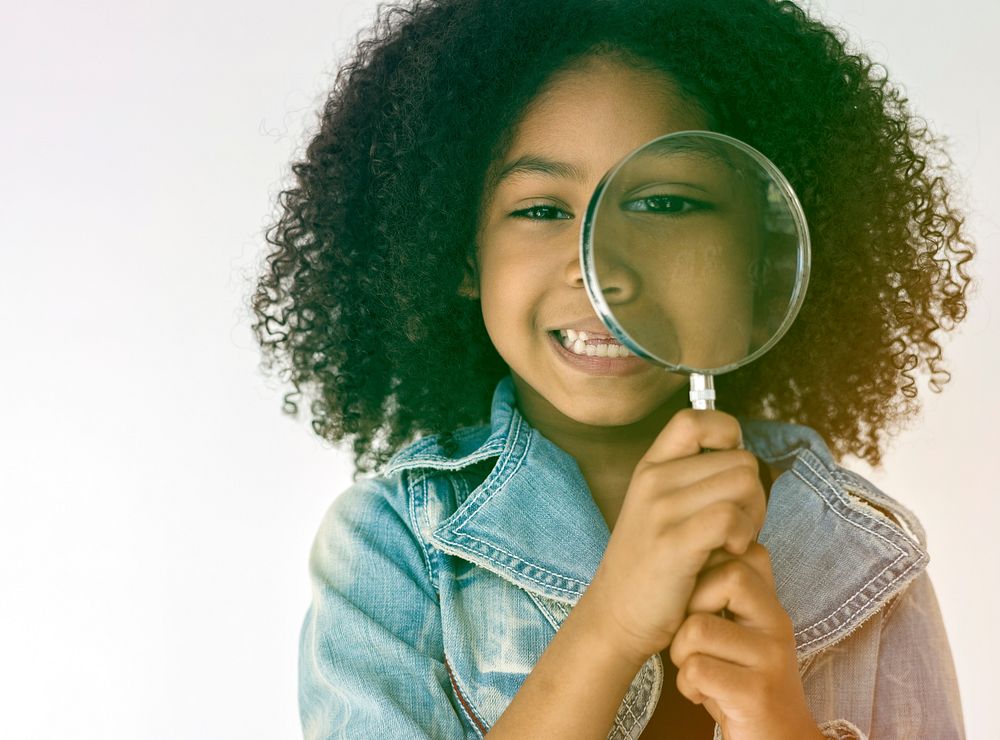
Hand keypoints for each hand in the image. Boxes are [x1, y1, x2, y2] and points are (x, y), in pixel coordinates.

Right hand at [580, 409, 767, 666]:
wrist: (616, 617)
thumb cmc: (652, 567)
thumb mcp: (659, 510)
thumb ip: (693, 482)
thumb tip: (747, 465)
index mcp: (651, 467)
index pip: (695, 419)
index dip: (726, 436)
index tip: (727, 474)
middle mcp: (653, 479)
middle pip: (740, 459)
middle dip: (753, 494)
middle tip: (736, 527)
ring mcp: (661, 510)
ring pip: (744, 484)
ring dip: (753, 517)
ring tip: (732, 541)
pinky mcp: (674, 543)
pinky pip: (732, 517)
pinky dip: (743, 536)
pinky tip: (728, 553)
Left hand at [668, 544, 823, 739]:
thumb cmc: (742, 682)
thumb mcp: (741, 633)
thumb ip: (728, 597)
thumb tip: (696, 548)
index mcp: (771, 607)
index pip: (746, 552)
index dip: (710, 568)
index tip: (702, 602)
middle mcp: (777, 625)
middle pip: (724, 576)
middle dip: (690, 610)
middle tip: (695, 642)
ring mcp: (770, 659)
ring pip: (696, 627)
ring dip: (682, 655)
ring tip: (698, 672)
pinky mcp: (756, 693)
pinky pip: (696, 669)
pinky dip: (687, 686)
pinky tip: (703, 695)